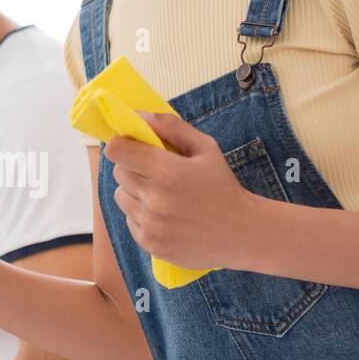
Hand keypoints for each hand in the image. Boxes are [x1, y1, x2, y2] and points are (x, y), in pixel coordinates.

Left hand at [104, 111, 260, 270]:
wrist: (240, 231)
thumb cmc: (222, 186)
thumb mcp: (206, 148)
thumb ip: (171, 127)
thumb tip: (139, 116)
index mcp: (168, 171)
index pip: (118, 151)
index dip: (122, 145)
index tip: (131, 147)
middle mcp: (155, 199)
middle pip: (118, 172)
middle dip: (132, 167)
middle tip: (155, 171)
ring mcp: (151, 224)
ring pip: (120, 196)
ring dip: (134, 191)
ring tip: (161, 194)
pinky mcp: (150, 243)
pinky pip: (129, 220)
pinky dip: (140, 215)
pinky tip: (165, 214)